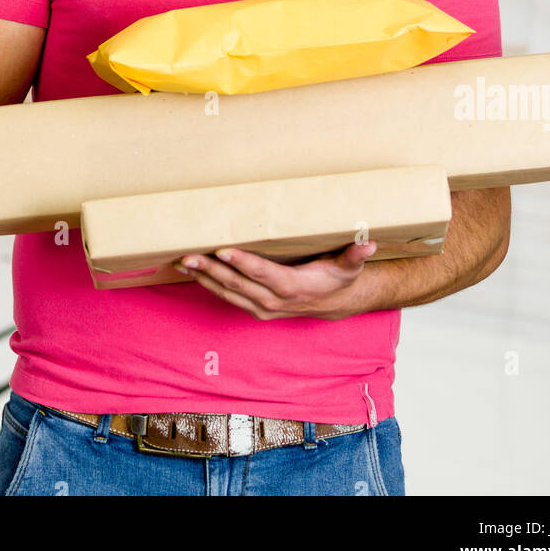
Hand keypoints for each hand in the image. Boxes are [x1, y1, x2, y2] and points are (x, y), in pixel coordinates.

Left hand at [173, 241, 378, 319]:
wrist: (334, 304)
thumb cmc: (337, 278)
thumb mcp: (349, 266)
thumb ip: (355, 254)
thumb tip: (368, 242)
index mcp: (292, 287)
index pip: (263, 274)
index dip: (243, 263)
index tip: (223, 250)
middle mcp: (273, 301)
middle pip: (237, 285)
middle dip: (211, 269)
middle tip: (188, 254)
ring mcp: (261, 307)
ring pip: (227, 293)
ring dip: (203, 278)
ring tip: (181, 262)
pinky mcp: (255, 308)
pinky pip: (227, 296)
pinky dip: (209, 284)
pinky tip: (193, 271)